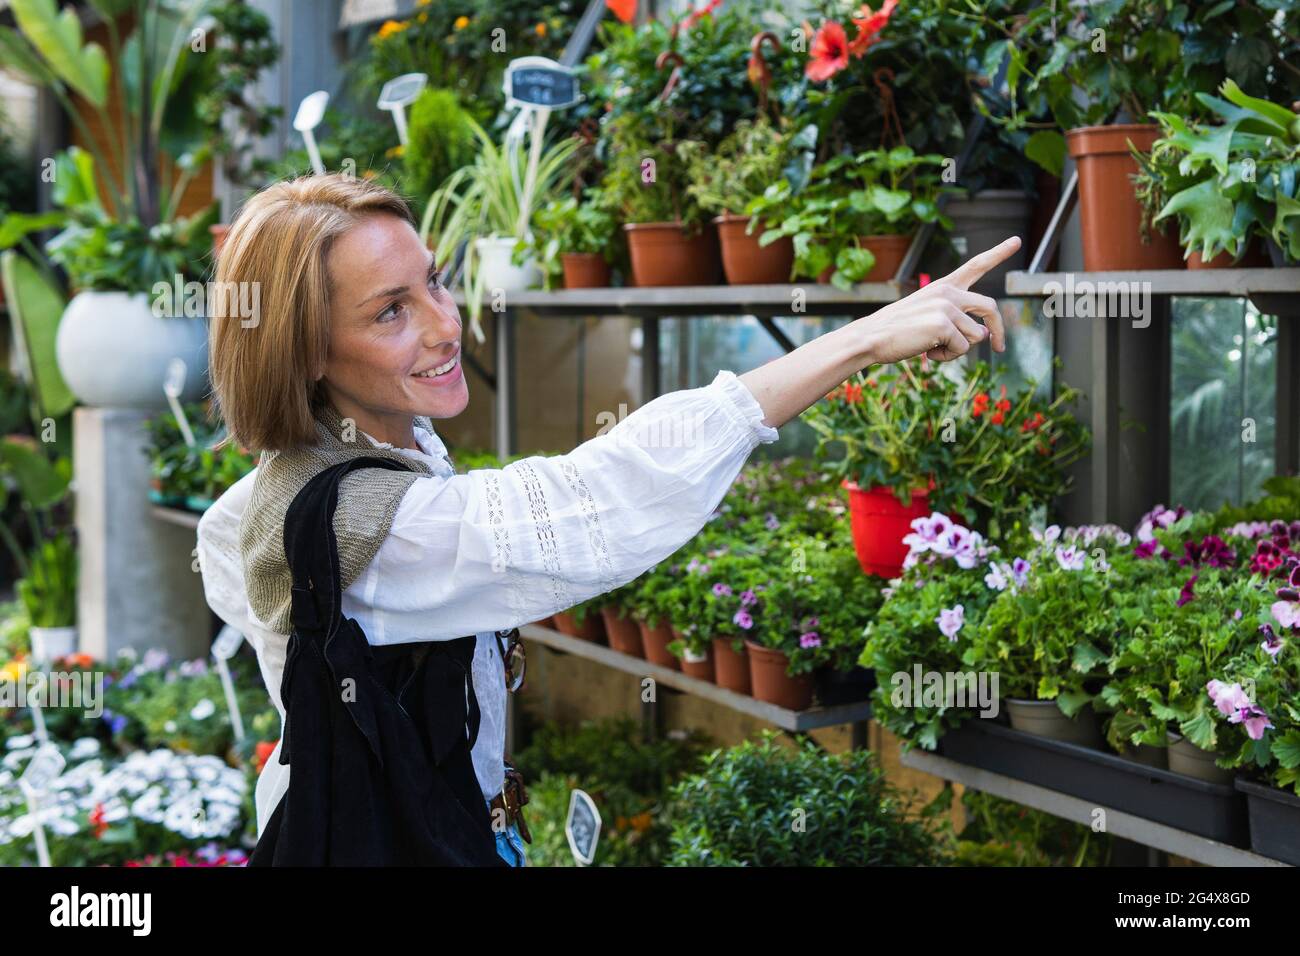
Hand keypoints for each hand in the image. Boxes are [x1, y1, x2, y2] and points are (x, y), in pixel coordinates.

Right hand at [857, 236, 1020, 365]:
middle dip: (998, 330)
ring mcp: (946, 306)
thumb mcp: (927, 316)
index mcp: (943, 286)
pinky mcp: (944, 324)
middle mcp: (948, 292)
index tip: (1017, 241)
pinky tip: (927, 352)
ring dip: (958, 349)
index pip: (975, 266)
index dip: (998, 253)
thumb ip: (956, 319)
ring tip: (932, 348)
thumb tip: (985, 333)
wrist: (870, 338)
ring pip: (976, 336)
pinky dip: (947, 357)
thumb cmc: (896, 331)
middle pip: (990, 307)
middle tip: (1000, 348)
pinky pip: (962, 349)